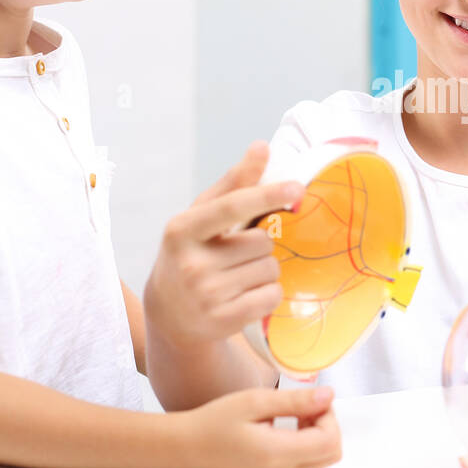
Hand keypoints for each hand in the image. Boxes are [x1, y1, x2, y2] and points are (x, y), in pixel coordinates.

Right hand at [144, 141, 303, 347]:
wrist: (171, 314)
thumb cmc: (193, 253)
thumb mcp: (202, 217)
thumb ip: (234, 183)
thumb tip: (263, 146)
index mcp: (182, 230)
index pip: (231, 207)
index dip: (266, 195)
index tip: (296, 188)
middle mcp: (191, 263)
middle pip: (262, 242)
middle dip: (260, 246)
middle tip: (237, 255)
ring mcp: (206, 295)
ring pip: (270, 270)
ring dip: (265, 270)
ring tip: (239, 276)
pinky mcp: (223, 321)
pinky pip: (271, 297)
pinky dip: (268, 294)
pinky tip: (245, 295)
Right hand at [175, 386, 340, 467]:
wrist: (186, 448)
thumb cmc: (214, 423)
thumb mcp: (255, 401)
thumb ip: (295, 400)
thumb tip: (328, 396)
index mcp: (277, 454)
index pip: (330, 441)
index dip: (329, 415)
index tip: (312, 399)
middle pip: (331, 453)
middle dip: (327, 424)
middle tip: (305, 405)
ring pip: (321, 459)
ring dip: (317, 433)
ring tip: (291, 414)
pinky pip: (305, 464)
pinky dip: (305, 444)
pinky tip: (284, 427)